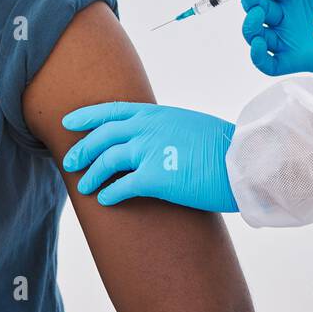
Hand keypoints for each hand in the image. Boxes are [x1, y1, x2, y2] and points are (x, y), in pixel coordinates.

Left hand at [61, 102, 236, 211]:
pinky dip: (110, 194)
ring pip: (107, 162)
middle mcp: (147, 128)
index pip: (112, 111)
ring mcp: (149, 151)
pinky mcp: (155, 178)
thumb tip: (155, 138)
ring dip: (92, 175)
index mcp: (156, 113)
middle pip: (102, 137)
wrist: (243, 160)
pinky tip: (105, 200)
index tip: (69, 121)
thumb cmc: (223, 146)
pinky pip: (122, 186)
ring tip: (85, 187)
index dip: (87, 116)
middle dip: (82, 149)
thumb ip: (166, 128)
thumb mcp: (189, 124)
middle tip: (70, 161)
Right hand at [227, 0, 312, 76]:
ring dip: (249, 27)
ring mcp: (290, 38)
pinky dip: (256, 56)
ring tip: (258, 19)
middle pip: (255, 9)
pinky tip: (258, 44)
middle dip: (248, 2)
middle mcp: (289, 16)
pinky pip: (267, 62)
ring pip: (256, 35)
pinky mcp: (296, 59)